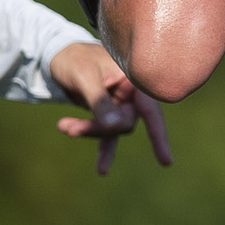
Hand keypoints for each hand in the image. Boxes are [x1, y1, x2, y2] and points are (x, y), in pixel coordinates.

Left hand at [45, 41, 172, 174]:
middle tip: (68, 128)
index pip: (150, 109)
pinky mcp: (108, 113)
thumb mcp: (84, 77)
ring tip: (64, 127)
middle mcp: (131, 93)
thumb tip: (116, 127)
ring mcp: (120, 104)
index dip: (158, 135)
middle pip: (125, 123)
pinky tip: (102, 170)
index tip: (166, 162)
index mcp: (133, 79)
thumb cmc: (74, 59)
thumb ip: (100, 101)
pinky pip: (107, 135)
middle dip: (98, 128)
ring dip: (90, 132)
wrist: (58, 54)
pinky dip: (100, 146)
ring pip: (113, 130)